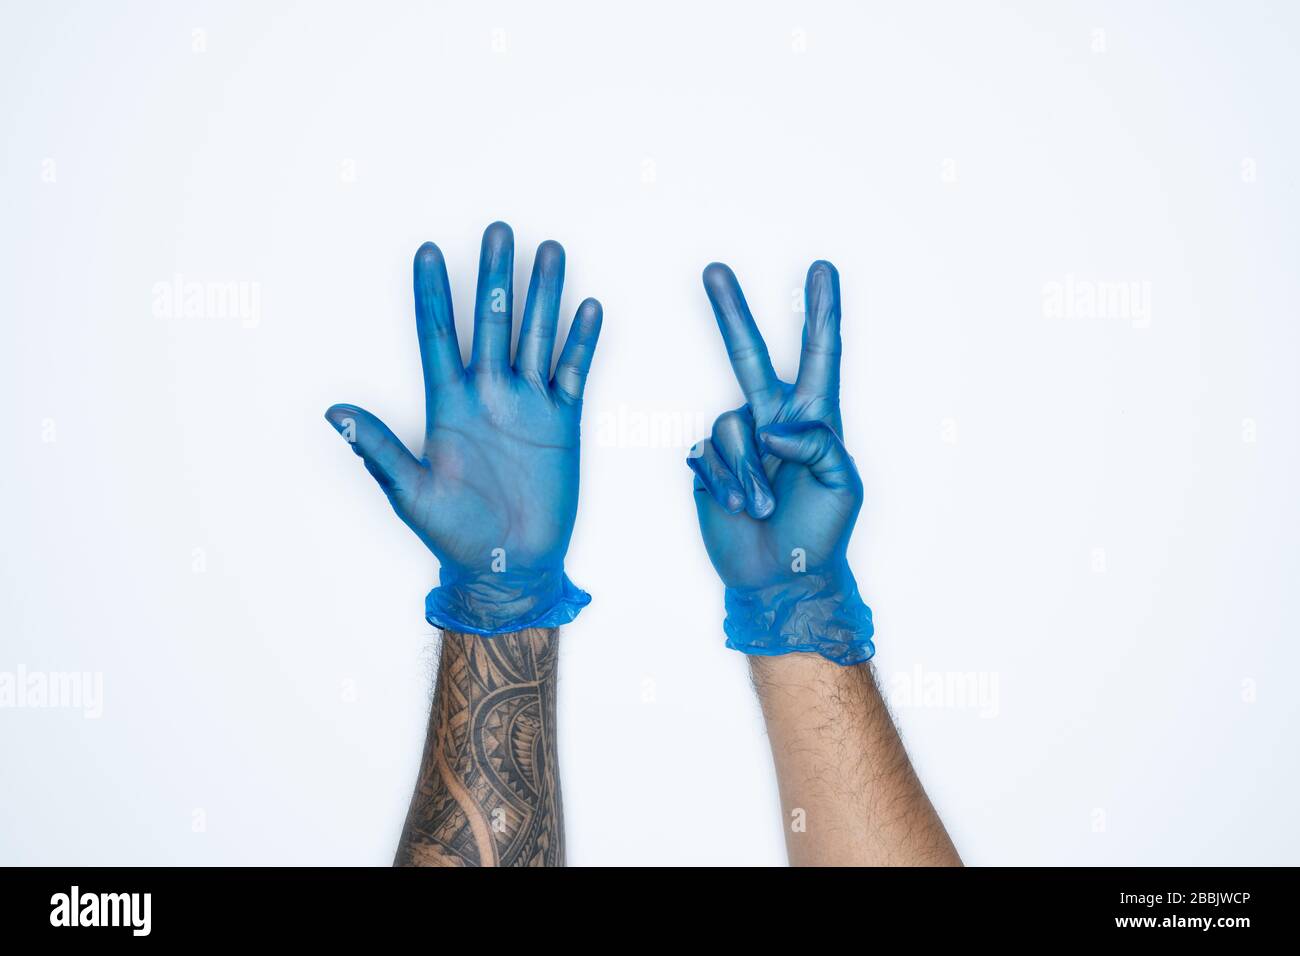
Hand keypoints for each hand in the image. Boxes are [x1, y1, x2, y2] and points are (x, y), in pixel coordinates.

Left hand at [326, 222, 602, 633]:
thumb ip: (377, 449)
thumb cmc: (455, 535)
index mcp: (448, 406)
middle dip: (496, 276)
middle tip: (499, 229)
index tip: (426, 250)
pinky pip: (574, 373)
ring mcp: (527, 406)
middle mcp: (488, 395)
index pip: (438, 336)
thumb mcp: (410, 493)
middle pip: (492, 322)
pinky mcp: (562, 423)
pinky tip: (588, 308)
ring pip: (537, 337)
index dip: (433, 294)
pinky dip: (582, 342)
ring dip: (544, 296)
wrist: (511, 566)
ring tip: (550, 251)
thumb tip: (333, 411)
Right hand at [688, 261, 872, 664]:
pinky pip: (708, 456)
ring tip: (760, 504)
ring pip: (728, 426)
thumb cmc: (821, 532)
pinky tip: (739, 505)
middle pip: (749, 355)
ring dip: (746, 471)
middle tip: (714, 269)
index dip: (820, 312)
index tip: (821, 269)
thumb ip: (817, 442)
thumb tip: (770, 424)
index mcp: (815, 419)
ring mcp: (739, 441)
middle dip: (731, 311)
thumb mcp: (843, 485)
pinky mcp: (710, 464)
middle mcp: (773, 420)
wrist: (779, 577)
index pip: (820, 355)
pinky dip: (725, 483)